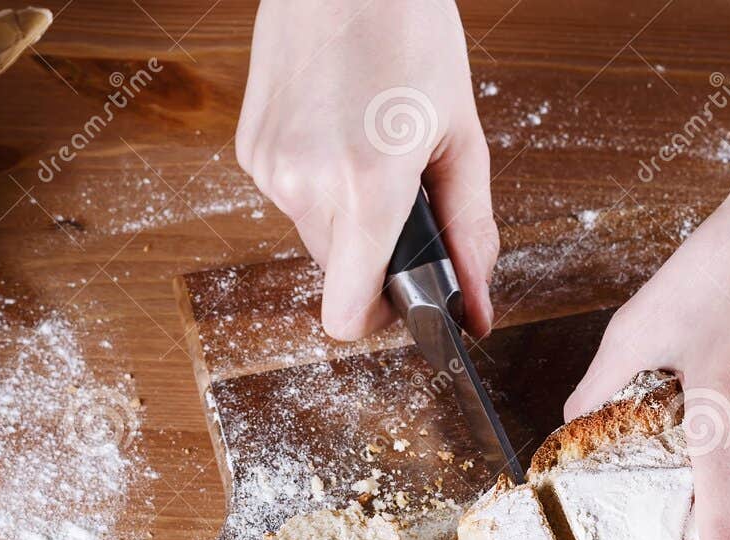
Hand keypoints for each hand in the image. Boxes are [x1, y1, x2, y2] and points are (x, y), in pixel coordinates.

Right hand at [236, 0, 496, 339]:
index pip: (347, 316)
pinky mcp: (250, 148)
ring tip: (373, 146)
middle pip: (340, 274)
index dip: (381, 317)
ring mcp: (270, 167)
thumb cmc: (409, 32)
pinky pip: (293, 198)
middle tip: (405, 191)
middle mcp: (306, 186)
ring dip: (348, 215)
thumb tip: (479, 310)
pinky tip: (342, 129)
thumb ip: (470, 233)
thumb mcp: (460, 138)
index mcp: (366, 190)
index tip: (406, 292)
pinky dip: (321, 183)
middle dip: (376, 249)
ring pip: (316, 236)